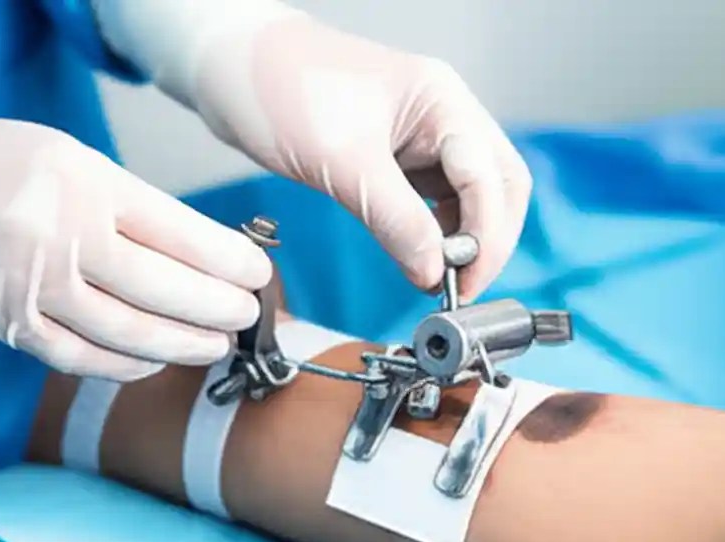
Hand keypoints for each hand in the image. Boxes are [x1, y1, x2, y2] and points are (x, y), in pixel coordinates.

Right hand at [0, 44, 270, 381]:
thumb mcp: (68, 158)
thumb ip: (128, 204)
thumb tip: (200, 254)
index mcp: (83, 184)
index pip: (177, 233)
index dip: (226, 262)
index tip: (257, 275)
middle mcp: (60, 237)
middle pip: (161, 289)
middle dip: (215, 308)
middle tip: (246, 315)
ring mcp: (31, 287)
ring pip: (127, 332)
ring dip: (181, 344)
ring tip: (215, 346)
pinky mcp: (7, 324)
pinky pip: (80, 358)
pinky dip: (125, 365)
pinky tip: (155, 363)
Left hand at [190, 15, 531, 300]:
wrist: (227, 66)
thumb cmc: (277, 85)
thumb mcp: (340, 160)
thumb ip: (394, 219)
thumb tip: (434, 272)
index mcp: (442, 101)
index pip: (490, 177)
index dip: (485, 238)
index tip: (461, 285)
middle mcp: (442, 116)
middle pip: (497, 187)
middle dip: (488, 241)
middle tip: (461, 291)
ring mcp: (421, 137)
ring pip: (470, 197)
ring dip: (464, 241)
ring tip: (438, 282)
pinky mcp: (395, 158)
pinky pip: (433, 202)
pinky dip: (433, 235)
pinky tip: (419, 259)